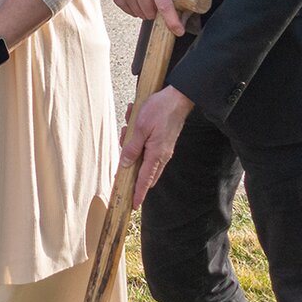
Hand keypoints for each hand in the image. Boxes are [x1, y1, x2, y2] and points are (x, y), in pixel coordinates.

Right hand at [113, 0, 191, 36]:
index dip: (172, 20)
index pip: (164, 4)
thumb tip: (186, 15)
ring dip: (147, 12)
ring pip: (141, 15)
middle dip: (157, 12)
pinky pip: (131, 13)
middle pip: (151, 13)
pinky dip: (137, 10)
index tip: (178, 31)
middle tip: (157, 2)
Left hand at [120, 84, 193, 207]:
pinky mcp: (162, 141)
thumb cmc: (160, 110)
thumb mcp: (140, 128)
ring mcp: (163, 149)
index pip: (145, 179)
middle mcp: (161, 155)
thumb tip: (124, 164)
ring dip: (133, 146)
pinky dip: (138, 138)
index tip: (134, 204)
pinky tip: (133, 123)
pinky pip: (147, 146)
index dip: (139, 193)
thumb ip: (131, 147)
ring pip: (143, 157)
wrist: (177, 97)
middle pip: (145, 172)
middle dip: (131, 166)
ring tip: (129, 128)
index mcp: (156, 154)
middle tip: (124, 147)